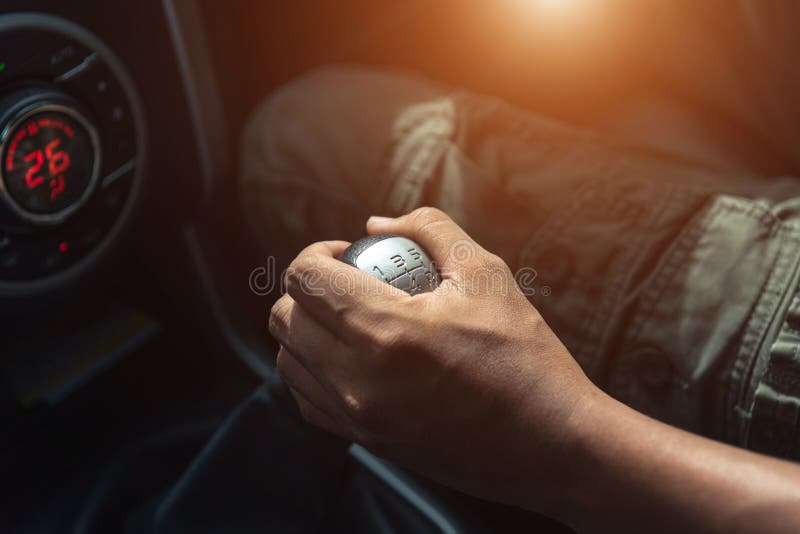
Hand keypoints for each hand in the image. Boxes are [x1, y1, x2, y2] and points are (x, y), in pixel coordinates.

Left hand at [268, 207, 595, 508]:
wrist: (552, 444)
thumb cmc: (525, 358)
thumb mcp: (486, 274)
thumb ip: (429, 231)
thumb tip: (377, 222)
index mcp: (385, 331)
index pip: (304, 278)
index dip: (316, 252)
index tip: (346, 252)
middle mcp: (358, 379)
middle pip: (285, 319)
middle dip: (306, 288)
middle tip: (346, 282)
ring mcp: (359, 417)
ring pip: (289, 363)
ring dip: (305, 330)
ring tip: (346, 320)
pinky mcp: (367, 442)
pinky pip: (309, 401)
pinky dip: (314, 372)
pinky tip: (351, 359)